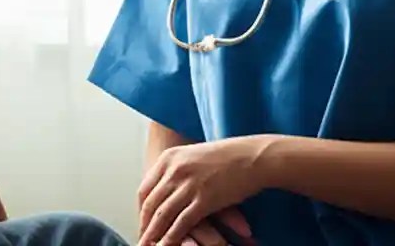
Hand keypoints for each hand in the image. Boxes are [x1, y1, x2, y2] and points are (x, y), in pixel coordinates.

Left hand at [137, 137, 269, 244]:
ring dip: (154, 235)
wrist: (253, 156)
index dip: (141, 210)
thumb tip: (166, 186)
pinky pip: (181, 223)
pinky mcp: (203, 199)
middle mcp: (174, 170)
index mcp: (169, 158)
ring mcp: (188, 184)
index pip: (145, 189)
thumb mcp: (194, 156)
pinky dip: (171, 238)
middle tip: (142, 240)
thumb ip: (178, 170)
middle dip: (145, 226)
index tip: (142, 223)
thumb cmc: (228, 156)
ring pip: (162, 216)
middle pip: (150, 204)